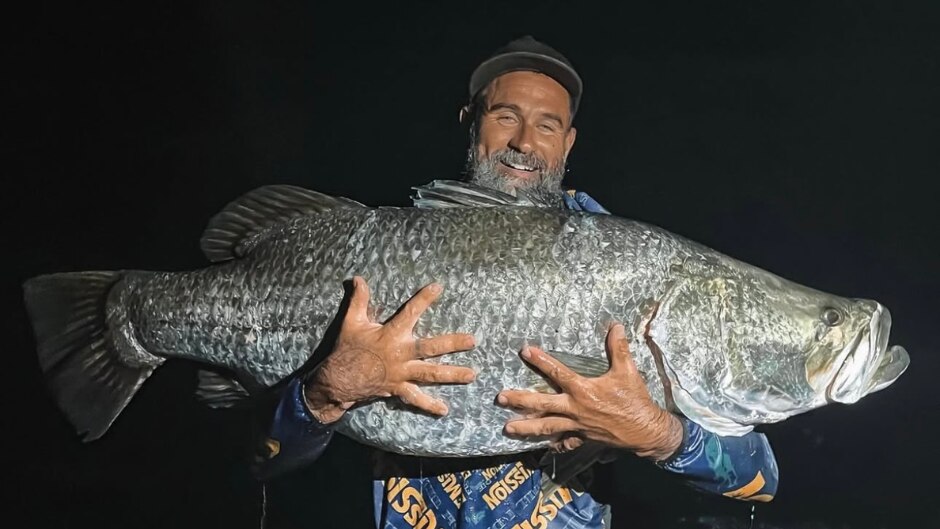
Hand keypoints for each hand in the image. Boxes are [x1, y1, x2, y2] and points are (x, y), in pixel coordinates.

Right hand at [304, 276, 476, 422]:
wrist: (337, 379)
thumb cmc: (347, 348)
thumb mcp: (351, 321)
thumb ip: (358, 299)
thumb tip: (358, 278)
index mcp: (390, 334)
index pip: (410, 312)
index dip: (424, 299)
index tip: (439, 288)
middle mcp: (400, 354)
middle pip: (431, 348)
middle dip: (453, 344)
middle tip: (473, 341)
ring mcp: (401, 373)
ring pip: (431, 374)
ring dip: (452, 374)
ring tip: (472, 374)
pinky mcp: (398, 389)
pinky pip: (416, 398)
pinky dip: (429, 405)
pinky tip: (445, 410)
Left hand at [496, 323, 683, 461]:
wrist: (645, 431)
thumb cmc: (634, 400)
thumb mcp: (628, 371)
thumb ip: (619, 348)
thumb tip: (615, 325)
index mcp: (583, 390)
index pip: (557, 372)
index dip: (540, 360)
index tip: (525, 350)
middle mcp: (575, 408)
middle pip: (541, 404)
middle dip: (519, 400)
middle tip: (500, 398)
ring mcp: (576, 426)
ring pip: (546, 427)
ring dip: (525, 427)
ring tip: (507, 428)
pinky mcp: (581, 438)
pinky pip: (563, 442)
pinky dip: (551, 443)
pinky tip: (537, 445)